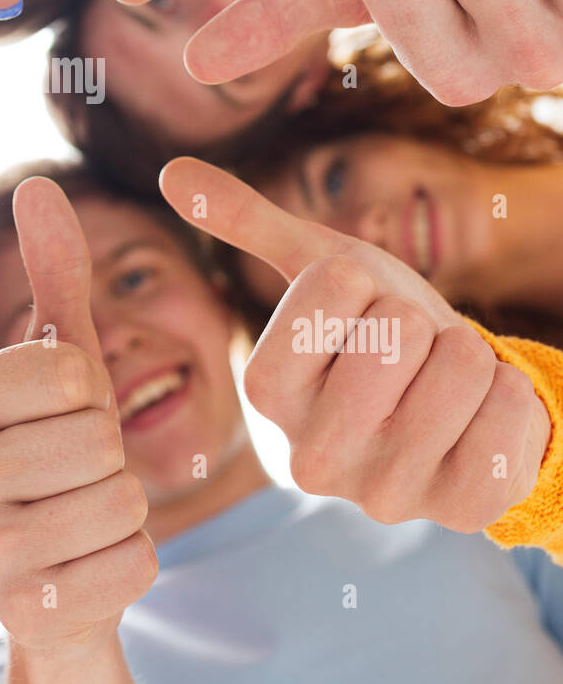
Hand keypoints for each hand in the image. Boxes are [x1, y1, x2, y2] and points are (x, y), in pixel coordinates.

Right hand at [0, 176, 156, 653]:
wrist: (52, 573)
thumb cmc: (55, 449)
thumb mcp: (61, 362)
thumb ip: (53, 275)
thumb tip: (39, 184)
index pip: (70, 373)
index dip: (90, 393)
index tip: (59, 416)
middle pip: (98, 441)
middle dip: (110, 454)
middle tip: (73, 473)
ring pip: (121, 500)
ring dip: (123, 508)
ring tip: (79, 515)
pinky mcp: (22, 617)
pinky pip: (135, 564)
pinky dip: (131, 561)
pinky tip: (85, 567)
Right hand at [160, 157, 549, 532]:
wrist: (438, 407)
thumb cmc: (367, 327)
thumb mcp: (313, 266)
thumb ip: (245, 220)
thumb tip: (170, 172)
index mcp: (261, 391)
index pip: (335, 286)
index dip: (360, 282)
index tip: (353, 314)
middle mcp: (311, 459)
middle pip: (401, 331)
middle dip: (415, 320)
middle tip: (402, 354)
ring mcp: (386, 495)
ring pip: (462, 364)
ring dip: (465, 353)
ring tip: (437, 381)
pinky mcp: (462, 510)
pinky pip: (512, 410)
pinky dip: (507, 393)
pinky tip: (475, 418)